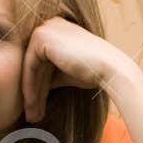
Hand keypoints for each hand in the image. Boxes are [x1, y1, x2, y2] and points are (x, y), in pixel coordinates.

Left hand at [20, 17, 137, 121]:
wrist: (112, 70)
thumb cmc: (93, 72)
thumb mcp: (64, 71)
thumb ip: (47, 73)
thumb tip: (30, 88)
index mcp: (56, 29)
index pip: (40, 62)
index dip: (36, 87)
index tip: (36, 109)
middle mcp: (49, 25)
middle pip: (34, 66)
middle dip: (33, 93)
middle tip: (32, 116)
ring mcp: (44, 28)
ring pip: (30, 68)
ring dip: (30, 95)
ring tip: (33, 117)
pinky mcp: (41, 37)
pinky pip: (29, 67)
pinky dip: (30, 88)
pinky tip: (33, 106)